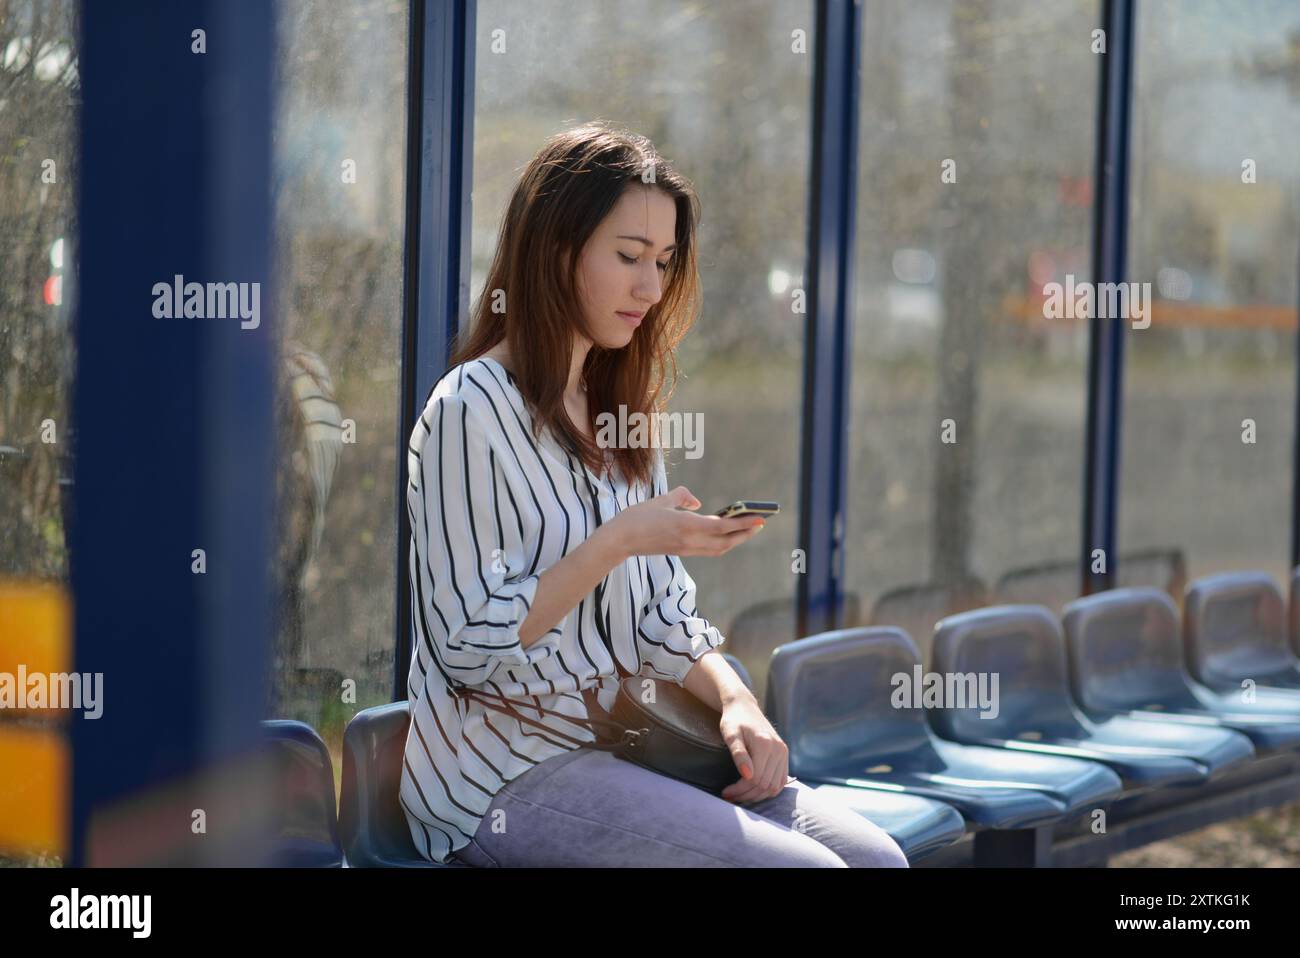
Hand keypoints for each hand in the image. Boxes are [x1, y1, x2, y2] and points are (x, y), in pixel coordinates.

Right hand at [603, 486, 764, 559]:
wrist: (620, 540)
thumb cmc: (638, 517)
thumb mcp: (662, 499)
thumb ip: (682, 496)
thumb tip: (697, 502)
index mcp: (686, 525)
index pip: (722, 526)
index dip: (743, 523)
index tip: (759, 518)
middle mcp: (689, 540)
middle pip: (725, 542)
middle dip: (744, 534)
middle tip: (759, 524)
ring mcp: (685, 549)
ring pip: (718, 548)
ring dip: (734, 540)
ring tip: (746, 530)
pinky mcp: (681, 552)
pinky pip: (708, 550)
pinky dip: (721, 543)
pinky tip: (724, 534)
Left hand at [718, 696, 791, 804]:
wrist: (744, 707)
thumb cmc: (733, 720)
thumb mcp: (730, 734)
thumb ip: (739, 754)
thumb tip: (748, 776)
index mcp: (765, 744)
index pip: (755, 778)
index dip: (740, 789)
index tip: (725, 792)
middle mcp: (778, 749)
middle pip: (765, 784)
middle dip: (747, 795)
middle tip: (730, 796)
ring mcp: (783, 752)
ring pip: (775, 786)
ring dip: (758, 796)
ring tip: (741, 795)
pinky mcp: (784, 755)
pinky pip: (781, 781)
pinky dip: (769, 790)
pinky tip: (754, 791)